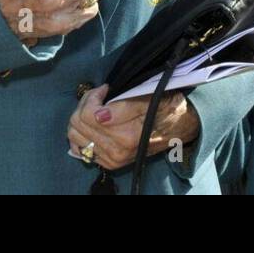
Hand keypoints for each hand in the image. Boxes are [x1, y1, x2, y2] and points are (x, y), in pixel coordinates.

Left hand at [67, 84, 200, 171]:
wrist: (179, 129)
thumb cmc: (166, 108)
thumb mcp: (150, 98)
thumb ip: (123, 106)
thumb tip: (99, 115)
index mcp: (127, 135)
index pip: (88, 114)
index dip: (93, 96)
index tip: (106, 89)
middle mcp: (117, 151)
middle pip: (77, 124)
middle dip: (85, 104)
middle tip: (101, 95)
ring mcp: (111, 159)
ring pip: (74, 135)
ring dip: (81, 117)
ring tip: (97, 107)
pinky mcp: (108, 163)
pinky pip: (80, 149)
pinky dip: (82, 134)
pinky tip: (94, 124)